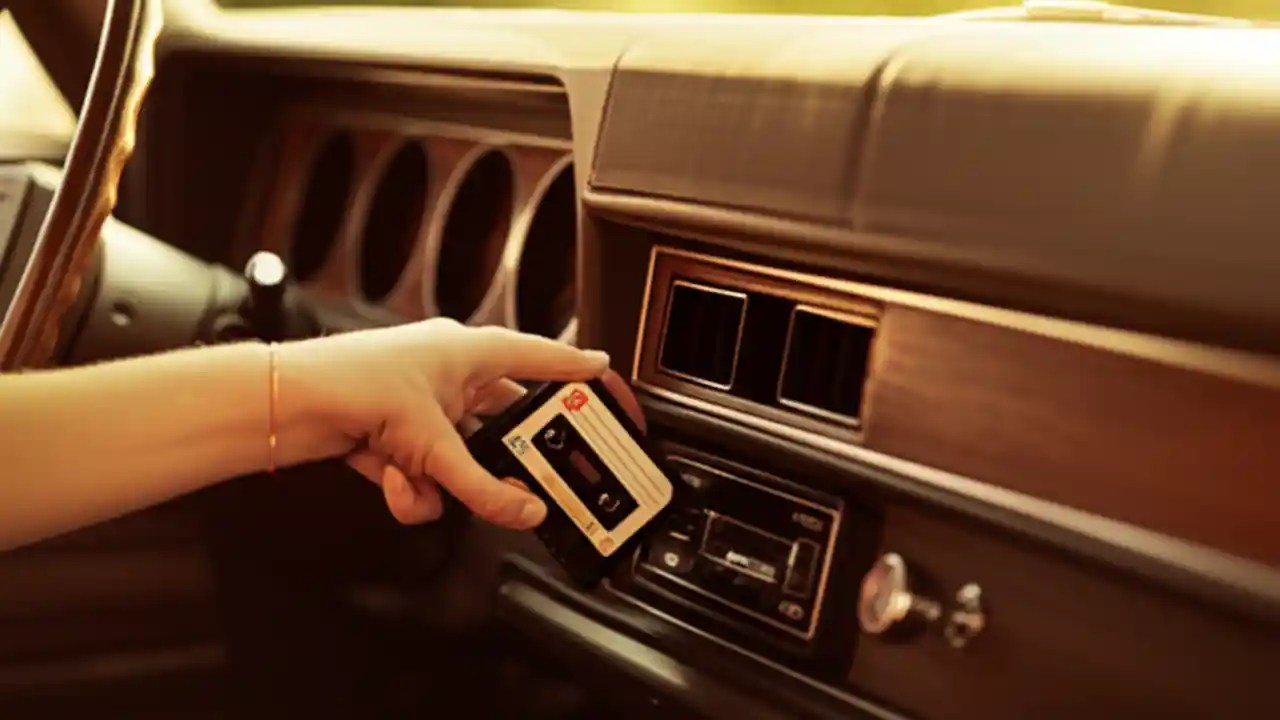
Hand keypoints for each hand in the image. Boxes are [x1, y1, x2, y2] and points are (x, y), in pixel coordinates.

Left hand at [278, 319, 643, 529]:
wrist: (285, 402)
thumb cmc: (353, 383)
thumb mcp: (433, 444)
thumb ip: (482, 486)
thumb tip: (524, 511)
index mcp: (468, 351)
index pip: (539, 356)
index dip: (575, 367)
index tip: (603, 376)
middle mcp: (446, 373)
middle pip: (500, 418)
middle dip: (498, 455)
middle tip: (521, 476)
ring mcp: (418, 405)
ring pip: (458, 456)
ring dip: (443, 480)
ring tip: (425, 483)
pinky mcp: (392, 435)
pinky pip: (424, 472)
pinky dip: (411, 486)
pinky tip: (393, 483)